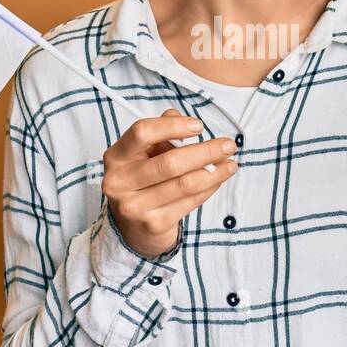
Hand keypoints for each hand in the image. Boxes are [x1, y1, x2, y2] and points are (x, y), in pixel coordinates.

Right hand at [103, 108, 237, 257]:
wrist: (133, 228)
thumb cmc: (143, 182)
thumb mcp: (145, 154)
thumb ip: (161, 133)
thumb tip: (183, 118)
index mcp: (116, 156)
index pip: (142, 133)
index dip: (173, 126)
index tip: (199, 126)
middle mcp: (120, 182)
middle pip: (170, 162)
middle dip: (205, 152)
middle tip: (228, 146)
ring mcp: (135, 206)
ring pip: (184, 184)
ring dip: (214, 172)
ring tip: (230, 164)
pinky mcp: (153, 224)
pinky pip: (190, 202)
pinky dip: (208, 189)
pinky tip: (217, 180)